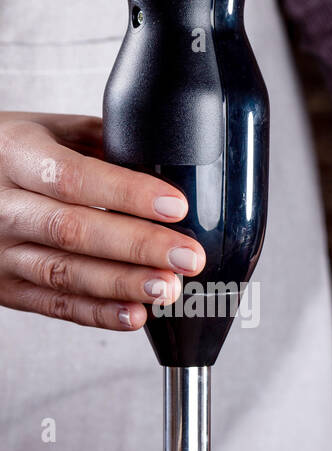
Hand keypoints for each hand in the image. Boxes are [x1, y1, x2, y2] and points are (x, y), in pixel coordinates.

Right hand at [0, 113, 204, 328]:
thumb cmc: (17, 156)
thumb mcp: (48, 131)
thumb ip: (100, 143)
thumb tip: (164, 161)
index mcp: (14, 154)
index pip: (72, 177)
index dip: (127, 194)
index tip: (176, 206)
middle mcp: (2, 205)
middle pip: (73, 230)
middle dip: (138, 245)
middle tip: (187, 256)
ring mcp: (0, 250)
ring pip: (64, 272)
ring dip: (123, 284)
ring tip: (168, 288)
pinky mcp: (6, 287)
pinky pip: (55, 304)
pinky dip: (98, 313)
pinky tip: (136, 314)